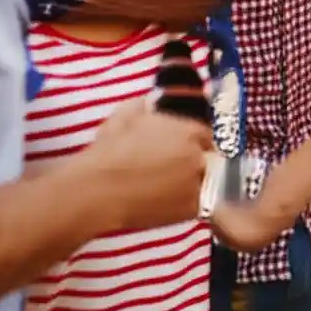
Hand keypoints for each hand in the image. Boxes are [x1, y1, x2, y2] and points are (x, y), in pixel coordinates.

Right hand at [77, 98, 213, 229]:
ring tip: (169, 188)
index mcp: (188, 131)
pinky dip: (187, 204)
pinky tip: (167, 202)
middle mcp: (198, 156)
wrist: (100, 189)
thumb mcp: (126, 115)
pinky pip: (198, 205)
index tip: (185, 148)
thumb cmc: (110, 151)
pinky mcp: (192, 208)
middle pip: (210, 158)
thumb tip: (149, 101)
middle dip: (196, 162)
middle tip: (175, 170)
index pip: (207, 135)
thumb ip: (145, 105)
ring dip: (194, 183)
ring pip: (206, 182)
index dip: (196, 142)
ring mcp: (197, 183)